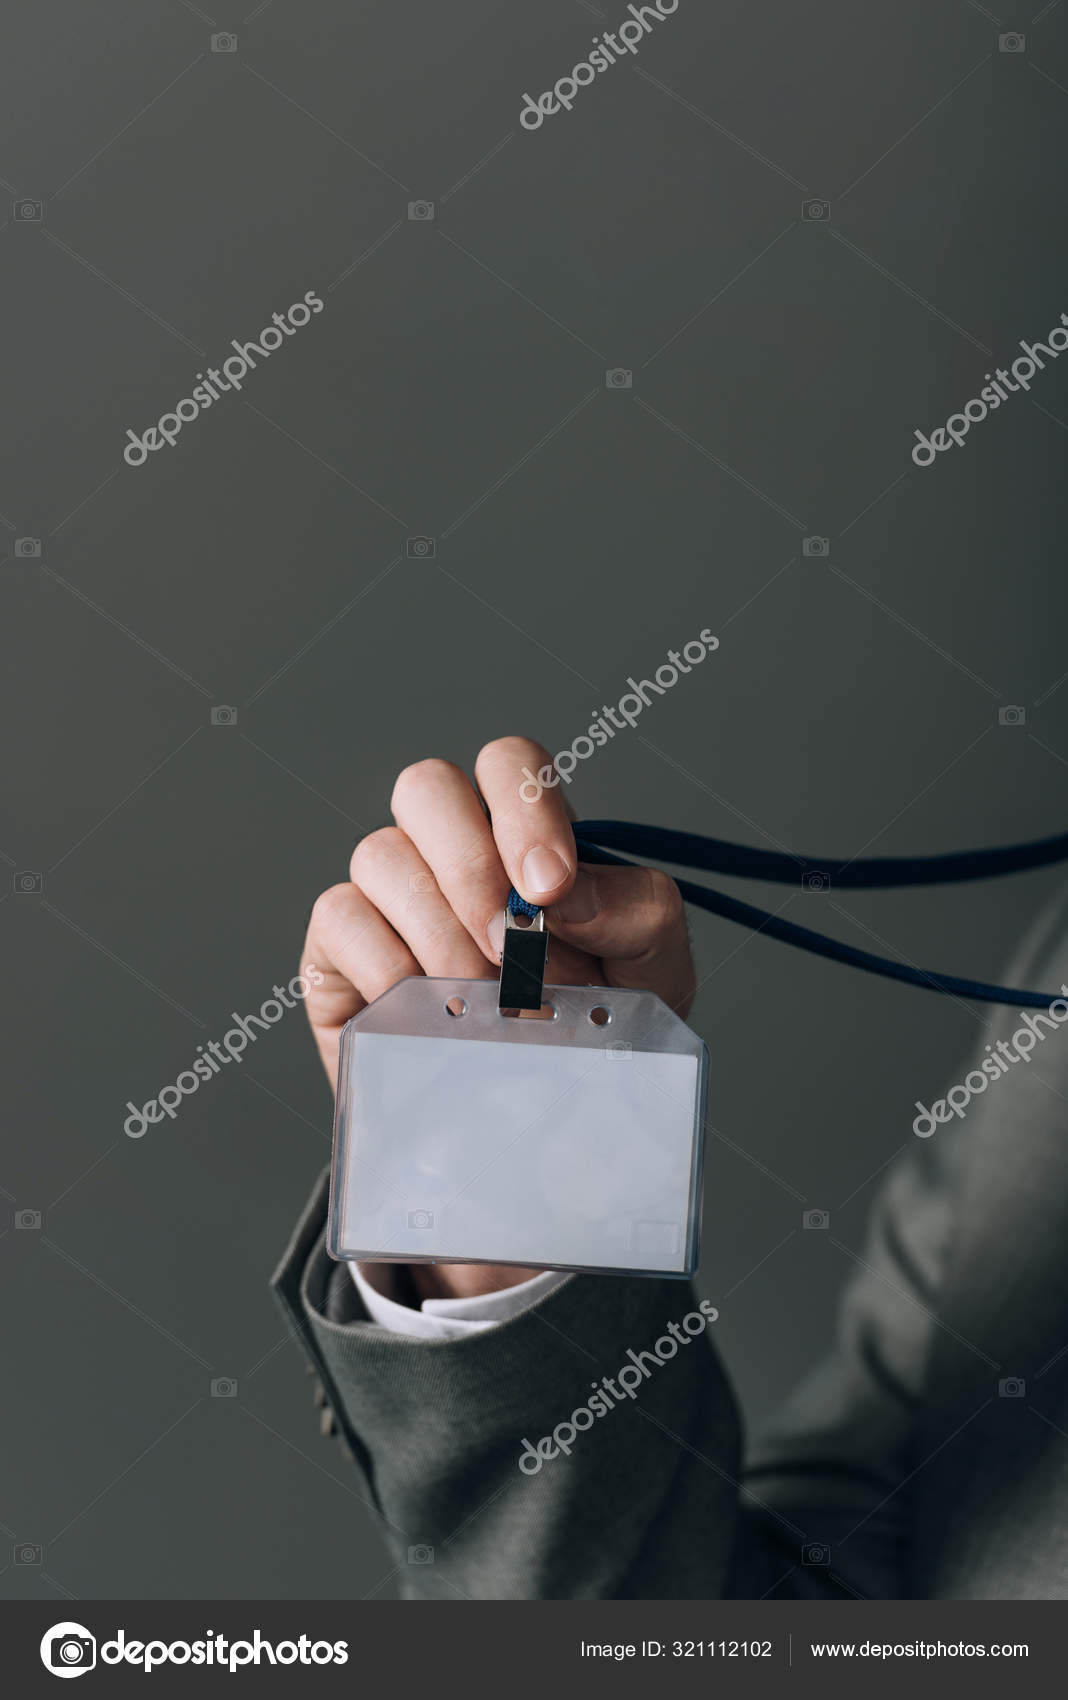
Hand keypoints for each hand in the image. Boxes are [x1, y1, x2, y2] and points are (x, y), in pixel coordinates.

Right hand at [300, 735, 695, 1298]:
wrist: (544, 1130)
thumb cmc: (596, 1029)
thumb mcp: (653, 969)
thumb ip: (634, 909)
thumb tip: (559, 888)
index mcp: (522, 836)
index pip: (508, 766)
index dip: (524, 810)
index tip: (548, 889)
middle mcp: (447, 850)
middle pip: (426, 787)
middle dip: (471, 864)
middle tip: (508, 949)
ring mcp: (386, 896)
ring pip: (380, 854)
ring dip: (441, 933)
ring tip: (483, 1004)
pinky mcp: (338, 951)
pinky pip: (340, 917)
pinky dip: (390, 966)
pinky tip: (431, 1014)